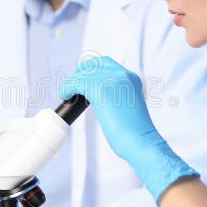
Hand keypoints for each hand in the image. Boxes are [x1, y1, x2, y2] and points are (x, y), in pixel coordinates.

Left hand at [59, 56, 197, 201]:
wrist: (141, 142)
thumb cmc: (134, 134)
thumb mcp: (127, 107)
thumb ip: (116, 97)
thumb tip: (98, 98)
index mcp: (131, 78)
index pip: (106, 65)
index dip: (91, 71)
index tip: (83, 82)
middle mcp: (123, 74)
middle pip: (94, 64)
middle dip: (80, 73)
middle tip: (73, 88)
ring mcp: (112, 79)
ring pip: (83, 73)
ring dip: (72, 82)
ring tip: (67, 94)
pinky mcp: (100, 88)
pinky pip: (75, 82)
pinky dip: (66, 87)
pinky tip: (64, 96)